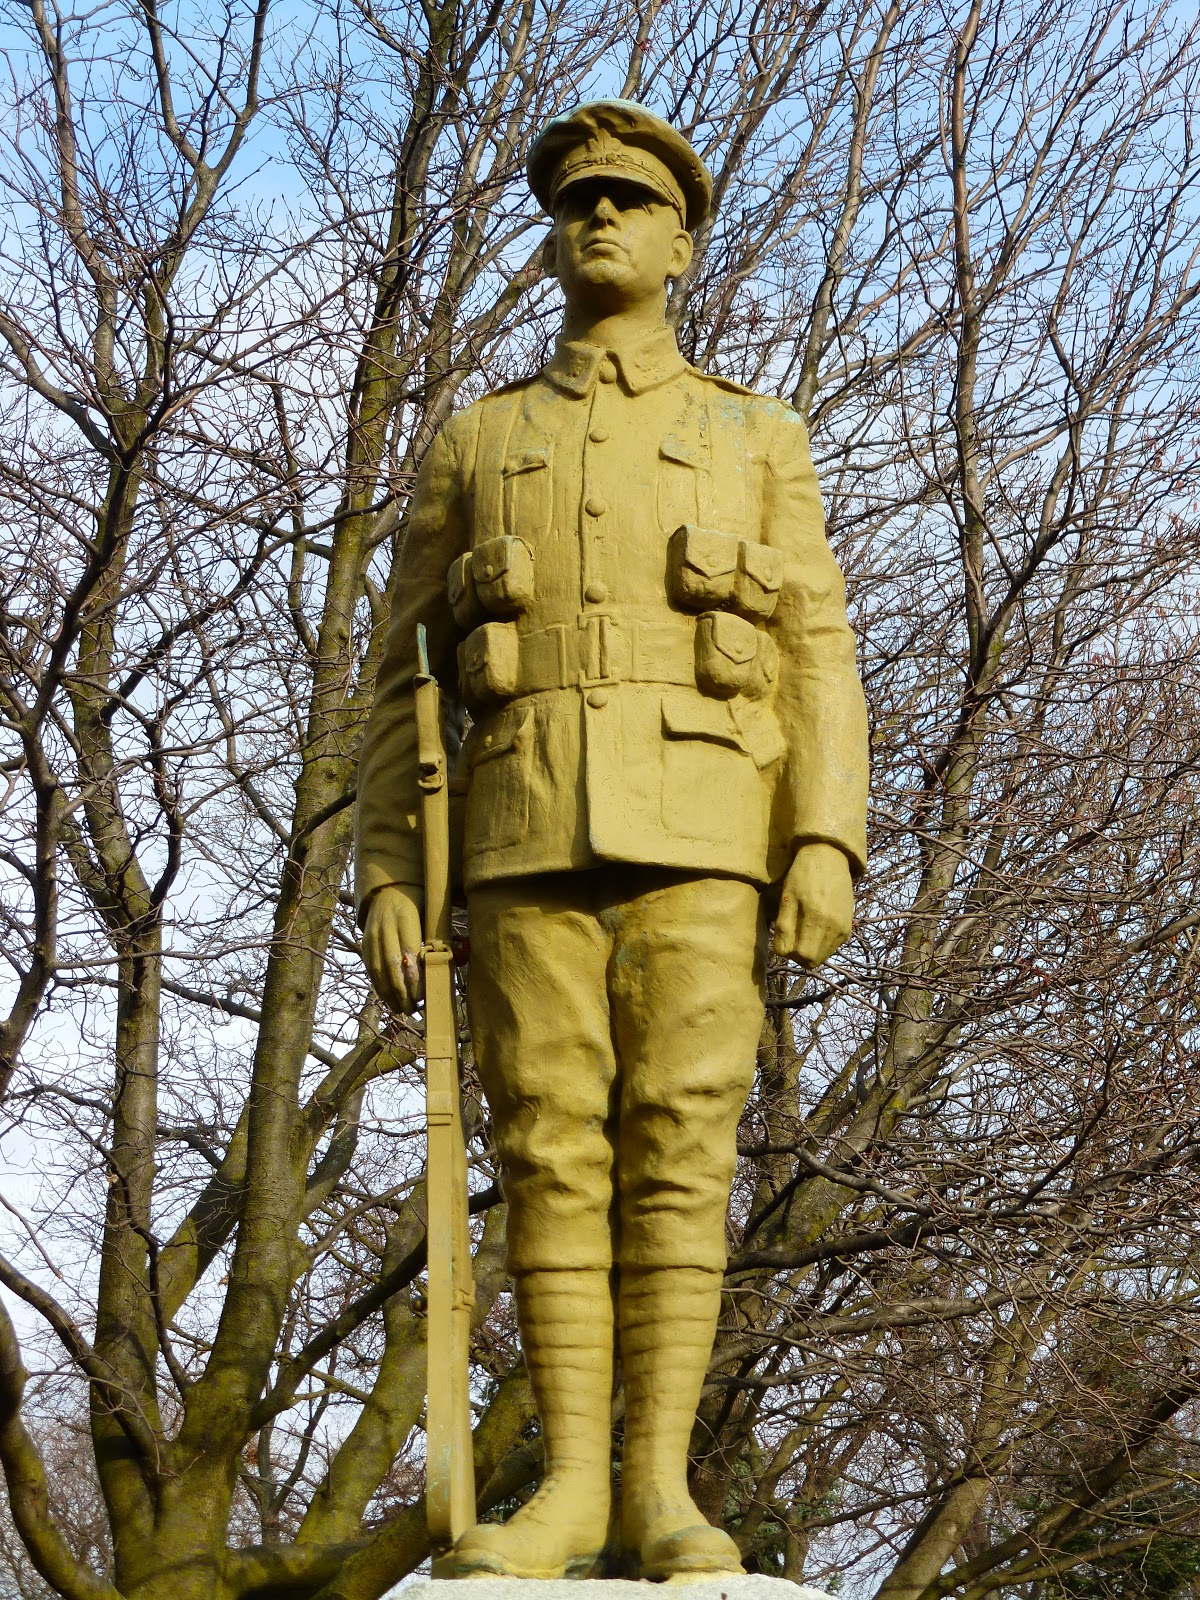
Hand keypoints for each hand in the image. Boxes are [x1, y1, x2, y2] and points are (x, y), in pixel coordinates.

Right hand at [362, 885, 424, 1011]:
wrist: (389, 891)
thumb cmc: (418, 905)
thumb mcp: (429, 915)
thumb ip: (434, 938)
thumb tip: (443, 969)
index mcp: (405, 917)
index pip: (408, 953)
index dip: (414, 978)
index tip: (422, 995)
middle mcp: (385, 926)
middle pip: (391, 964)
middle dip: (401, 991)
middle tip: (412, 1008)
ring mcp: (372, 934)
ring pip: (378, 968)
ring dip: (388, 993)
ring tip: (400, 1009)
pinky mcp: (364, 942)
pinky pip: (370, 967)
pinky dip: (378, 985)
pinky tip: (387, 998)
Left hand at [773, 842, 854, 966]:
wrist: (829, 858)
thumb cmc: (802, 876)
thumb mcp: (787, 898)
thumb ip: (784, 927)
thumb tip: (782, 953)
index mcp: (816, 919)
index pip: (802, 955)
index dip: (788, 951)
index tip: (783, 937)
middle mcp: (834, 927)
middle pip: (812, 961)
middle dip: (798, 954)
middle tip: (790, 935)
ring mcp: (843, 928)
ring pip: (822, 956)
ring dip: (809, 949)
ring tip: (802, 928)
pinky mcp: (848, 927)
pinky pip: (831, 947)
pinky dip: (820, 943)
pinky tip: (814, 925)